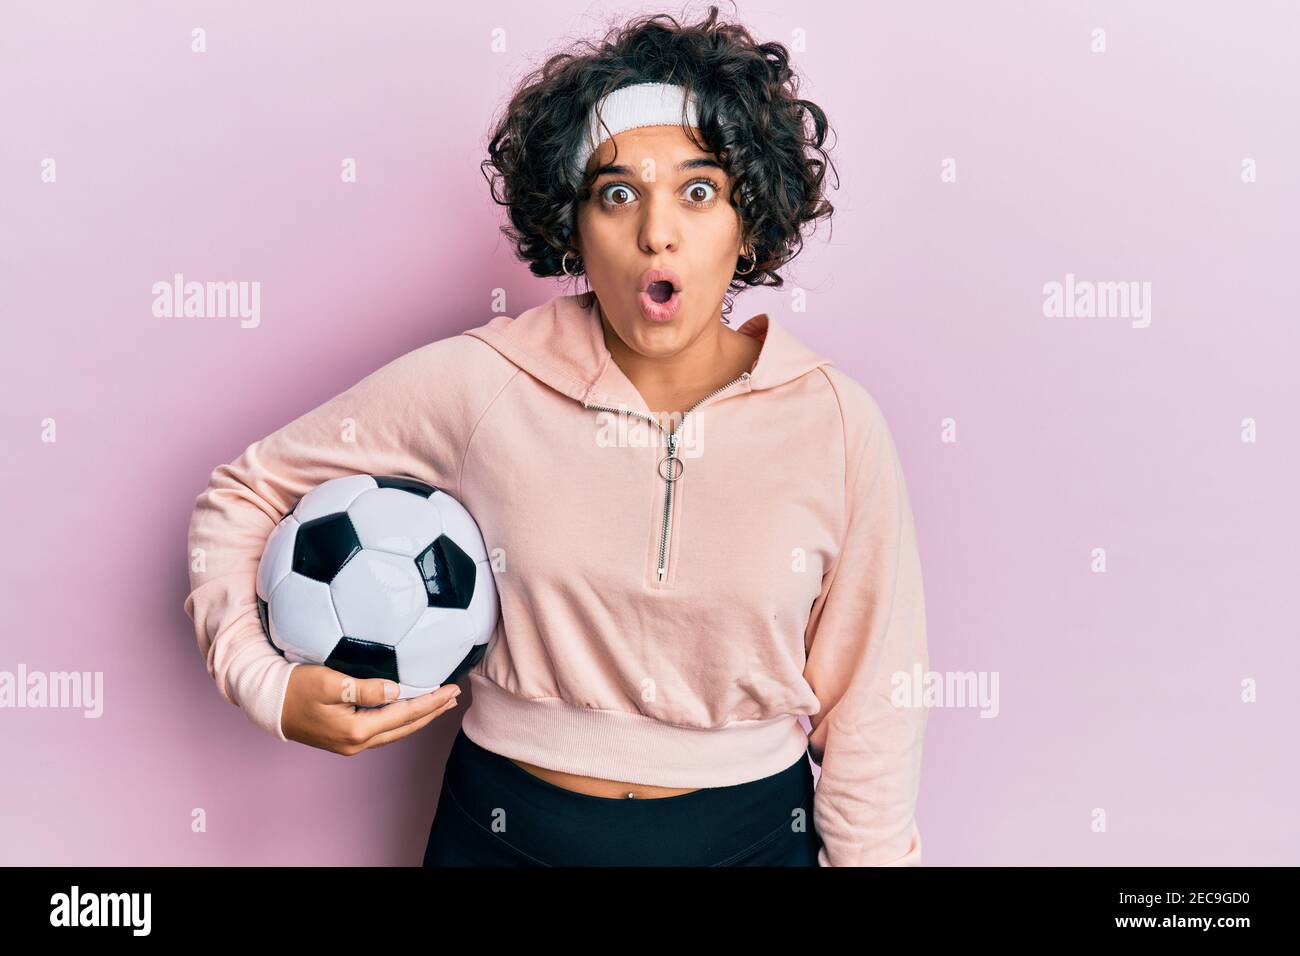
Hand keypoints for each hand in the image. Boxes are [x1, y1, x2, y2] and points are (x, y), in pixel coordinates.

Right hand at [281, 664, 461, 754]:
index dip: (432, 702)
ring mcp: (350, 744)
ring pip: (395, 732)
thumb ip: (365, 689)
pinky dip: (401, 720)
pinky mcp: (343, 739)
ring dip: (418, 717)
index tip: (453, 689)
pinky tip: (407, 711)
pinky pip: (382, 731)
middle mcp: (357, 743)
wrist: (267, 704)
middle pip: (405, 728)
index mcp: (357, 731)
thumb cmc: (295, 688)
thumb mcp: (329, 683)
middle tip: (454, 698)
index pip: (405, 715)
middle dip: (432, 712)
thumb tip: (396, 691)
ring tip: (438, 705)